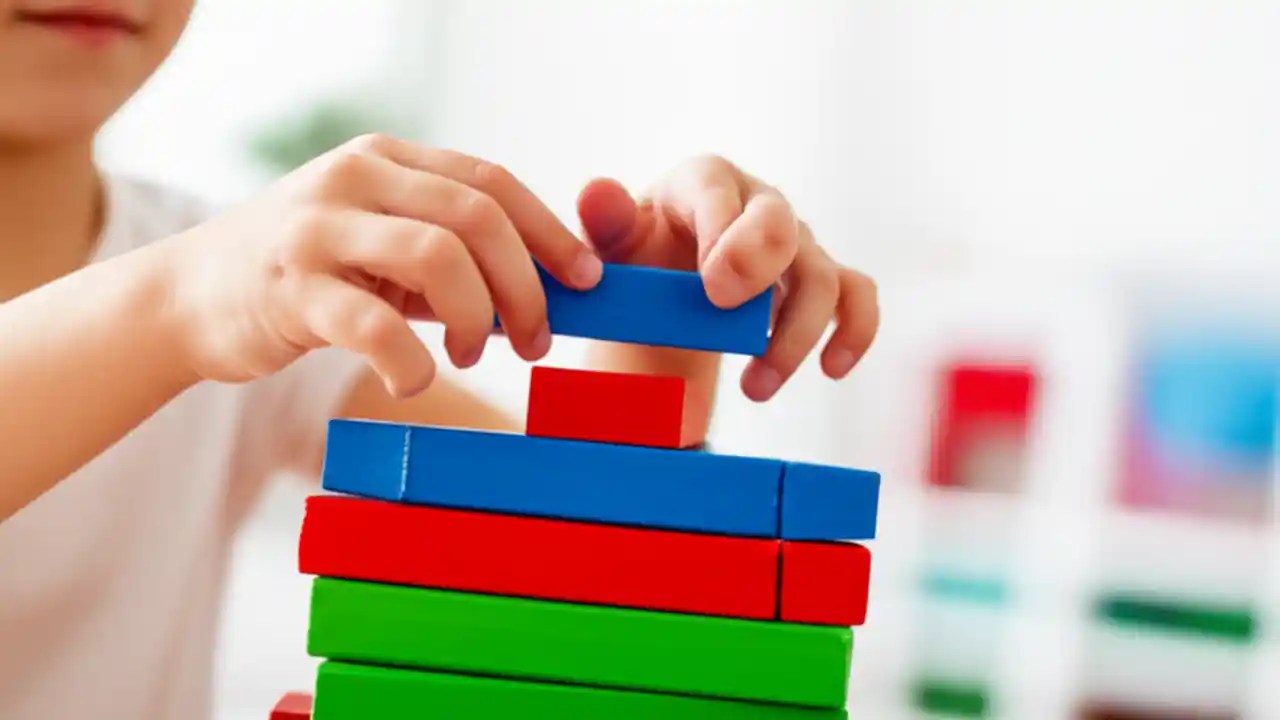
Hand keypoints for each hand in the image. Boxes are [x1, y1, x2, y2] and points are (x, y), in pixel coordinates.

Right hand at [161, 134, 602, 396]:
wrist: (188, 297)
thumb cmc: (306, 275)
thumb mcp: (376, 242)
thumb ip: (445, 252)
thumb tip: (540, 289)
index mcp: (386, 161)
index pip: (491, 182)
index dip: (549, 233)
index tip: (587, 281)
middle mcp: (354, 179)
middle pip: (477, 217)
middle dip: (525, 285)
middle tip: (535, 339)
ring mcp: (318, 228)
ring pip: (438, 255)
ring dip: (477, 316)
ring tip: (472, 353)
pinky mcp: (289, 288)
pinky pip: (376, 324)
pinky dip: (413, 360)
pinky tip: (416, 379)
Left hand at [576, 156, 878, 401]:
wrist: (667, 278)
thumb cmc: (639, 253)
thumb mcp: (612, 241)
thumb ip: (605, 221)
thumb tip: (597, 194)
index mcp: (704, 181)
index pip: (718, 190)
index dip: (720, 235)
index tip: (709, 288)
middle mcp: (758, 202)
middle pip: (780, 225)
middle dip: (758, 269)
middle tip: (724, 314)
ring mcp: (796, 240)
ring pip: (821, 274)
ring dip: (794, 335)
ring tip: (754, 388)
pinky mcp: (821, 277)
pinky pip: (857, 295)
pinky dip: (855, 330)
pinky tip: (832, 369)